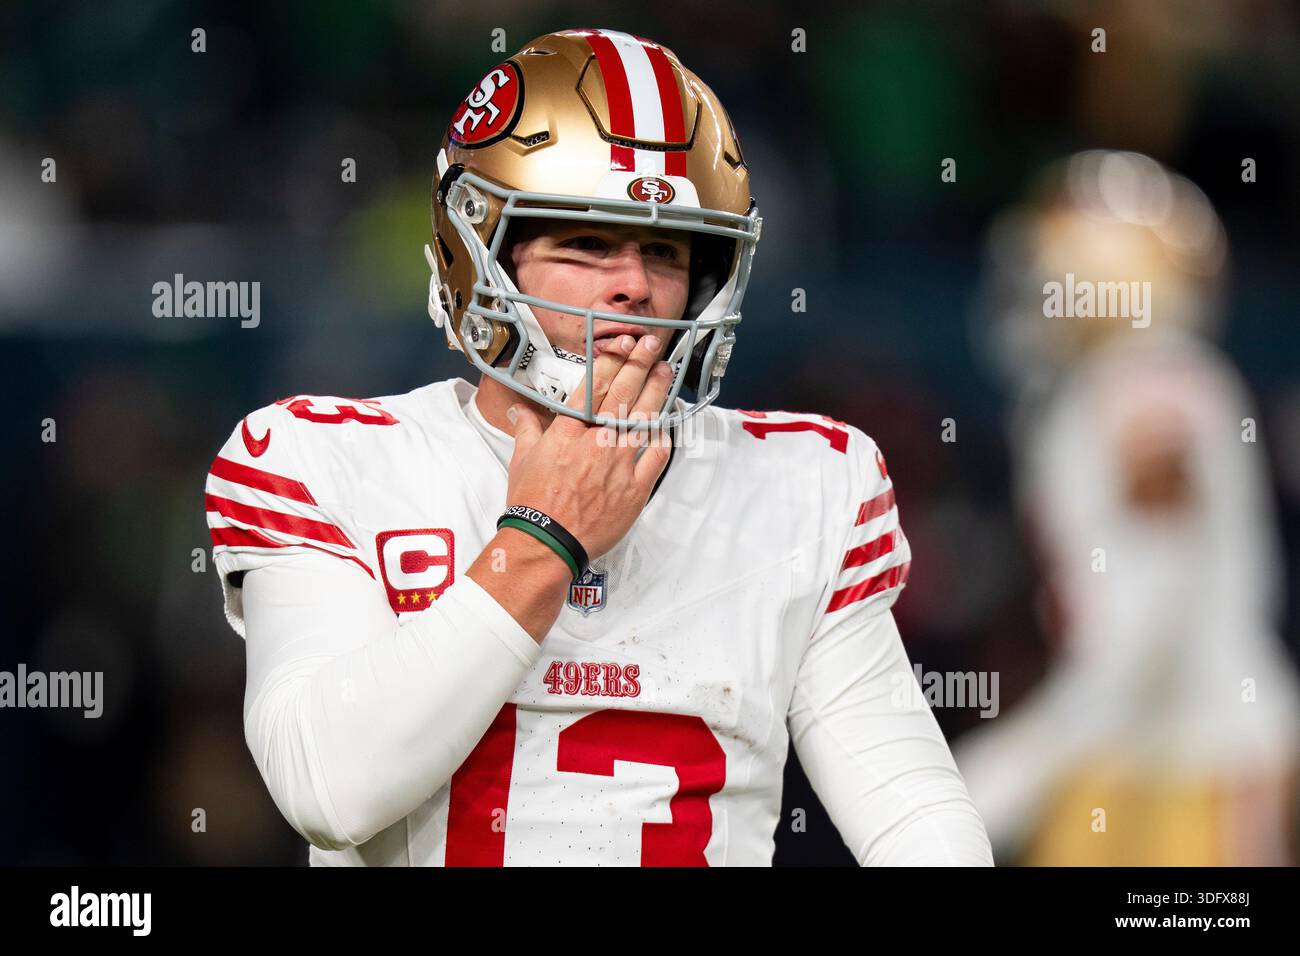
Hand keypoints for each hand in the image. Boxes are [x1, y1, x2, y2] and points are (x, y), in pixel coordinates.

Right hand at [504, 333, 673, 559]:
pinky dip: (662, 438)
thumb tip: (521, 411)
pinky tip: (666, 425)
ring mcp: (619, 464)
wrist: (547, 542)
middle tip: (652, 346)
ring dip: (657, 392)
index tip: (624, 344)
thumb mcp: (522, 460)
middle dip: (640, 365)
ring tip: (665, 373)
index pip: (595, 386)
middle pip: (624, 395)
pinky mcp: (636, 488)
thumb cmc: (532, 504)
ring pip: (644, 420)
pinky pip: (656, 457)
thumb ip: (528, 430)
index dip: (613, 360)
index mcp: (568, 432)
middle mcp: (596, 442)